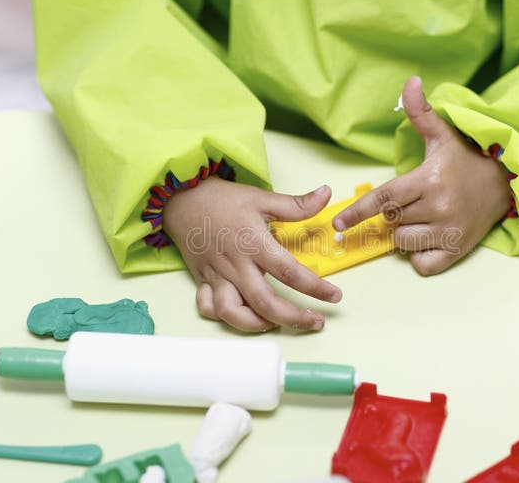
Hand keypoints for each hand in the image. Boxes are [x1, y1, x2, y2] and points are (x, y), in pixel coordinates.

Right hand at [163, 177, 342, 331]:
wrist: (182, 198)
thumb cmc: (224, 200)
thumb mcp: (262, 198)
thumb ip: (297, 204)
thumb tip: (327, 194)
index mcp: (253, 243)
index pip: (288, 271)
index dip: (315, 287)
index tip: (335, 296)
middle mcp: (235, 264)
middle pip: (264, 302)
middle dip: (293, 318)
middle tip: (316, 322)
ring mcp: (217, 275)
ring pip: (232, 312)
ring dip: (257, 325)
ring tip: (278, 323)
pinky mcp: (202, 280)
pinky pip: (208, 308)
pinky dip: (224, 318)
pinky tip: (244, 316)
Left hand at [333, 76, 510, 274]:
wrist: (506, 184)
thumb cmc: (466, 160)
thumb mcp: (442, 135)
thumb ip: (421, 112)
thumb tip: (410, 82)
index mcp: (429, 180)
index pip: (384, 199)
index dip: (357, 212)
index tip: (339, 223)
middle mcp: (439, 207)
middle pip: (391, 220)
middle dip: (394, 212)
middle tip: (414, 199)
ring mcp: (449, 231)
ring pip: (403, 242)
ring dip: (405, 233)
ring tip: (423, 216)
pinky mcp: (457, 250)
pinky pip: (422, 263)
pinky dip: (420, 255)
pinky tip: (429, 237)